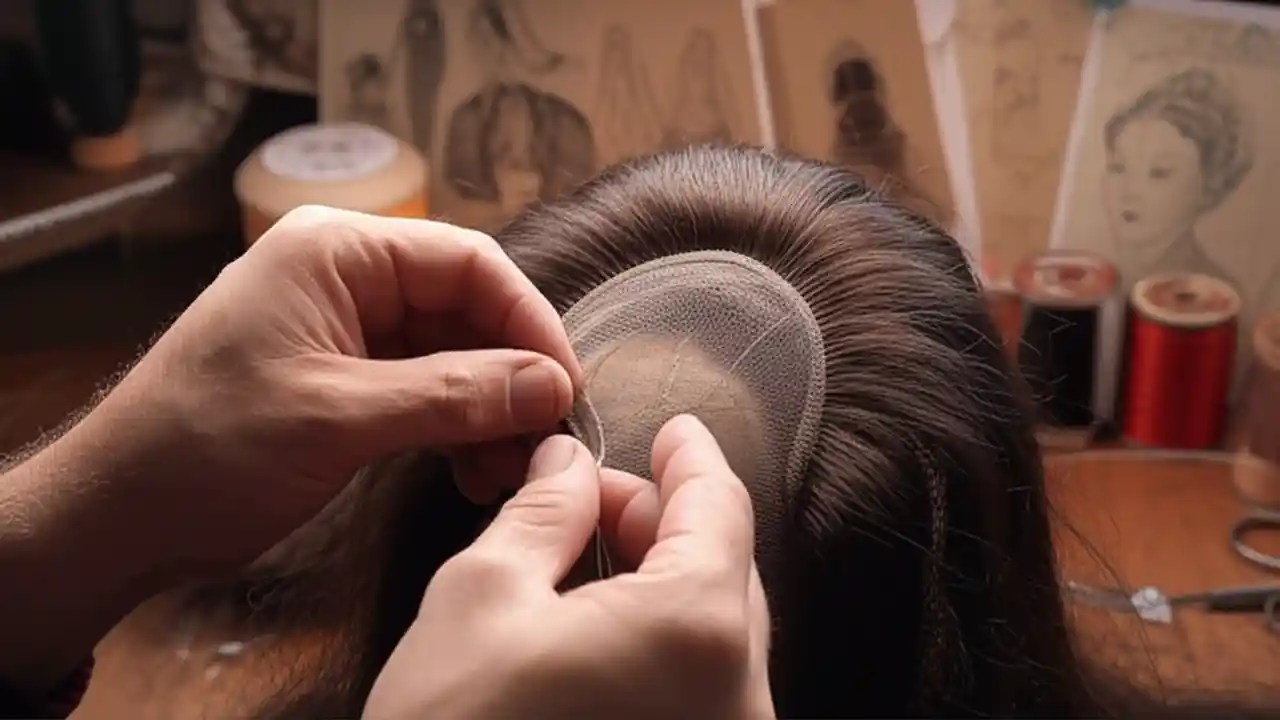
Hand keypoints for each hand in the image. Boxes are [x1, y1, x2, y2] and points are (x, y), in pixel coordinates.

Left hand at [60, 205, 581, 573]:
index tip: (564, 386)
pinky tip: (474, 472)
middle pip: (465, 310)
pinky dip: (456, 429)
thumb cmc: (206, 448)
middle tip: (543, 441)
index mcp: (337, 253)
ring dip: (489, 411)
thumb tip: (553, 386)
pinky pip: (423, 391)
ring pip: (451, 356)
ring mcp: (344, 331)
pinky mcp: (343, 381)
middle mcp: (346, 279)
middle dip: (510, 375)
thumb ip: (454, 396)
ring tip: (507, 470)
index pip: (468, 262)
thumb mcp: (339, 417)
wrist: (118, 515)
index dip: (527, 320)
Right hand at [363, 415, 774, 719]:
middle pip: (723, 566)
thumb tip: (567, 465)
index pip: (720, 507)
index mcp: (697, 629)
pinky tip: (599, 629)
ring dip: (660, 579)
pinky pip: (702, 683)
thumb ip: (542, 513)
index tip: (676, 430)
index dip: (691, 456)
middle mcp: (740, 694)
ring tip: (582, 559)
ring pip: (714, 629)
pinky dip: (662, 639)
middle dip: (661, 519)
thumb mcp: (481, 598)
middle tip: (591, 497)